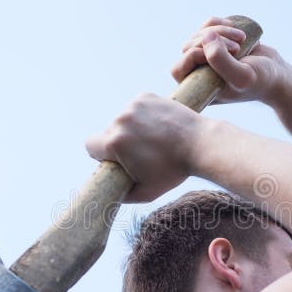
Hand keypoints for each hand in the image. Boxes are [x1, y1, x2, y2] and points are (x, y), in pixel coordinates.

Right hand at [85, 93, 203, 202]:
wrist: (200, 144)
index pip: (91, 145)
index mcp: (114, 143)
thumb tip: (110, 194)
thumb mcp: (146, 192)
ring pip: (122, 119)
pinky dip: (142, 115)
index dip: (101, 154)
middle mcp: (120, 120)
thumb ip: (122, 195)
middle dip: (119, 142)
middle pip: (108, 132)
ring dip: (131, 128)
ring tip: (153, 139)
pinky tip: (158, 126)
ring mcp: (133, 106)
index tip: (115, 158)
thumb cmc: (173, 171)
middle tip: (141, 152)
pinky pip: (135, 108)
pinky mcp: (146, 96)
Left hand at [171, 17, 289, 104]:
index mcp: (200, 89)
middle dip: (212, 40)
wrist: (278, 75)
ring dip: (219, 30)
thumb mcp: (242, 76)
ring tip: (241, 39)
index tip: (223, 54)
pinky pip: (208, 26)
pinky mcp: (216, 44)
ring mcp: (207, 58)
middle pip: (188, 47)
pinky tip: (238, 32)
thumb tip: (205, 37)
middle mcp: (199, 74)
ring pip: (198, 34)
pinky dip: (221, 23)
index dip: (195, 55)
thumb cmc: (261, 81)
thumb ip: (220, 61)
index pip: (178, 69)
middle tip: (236, 47)